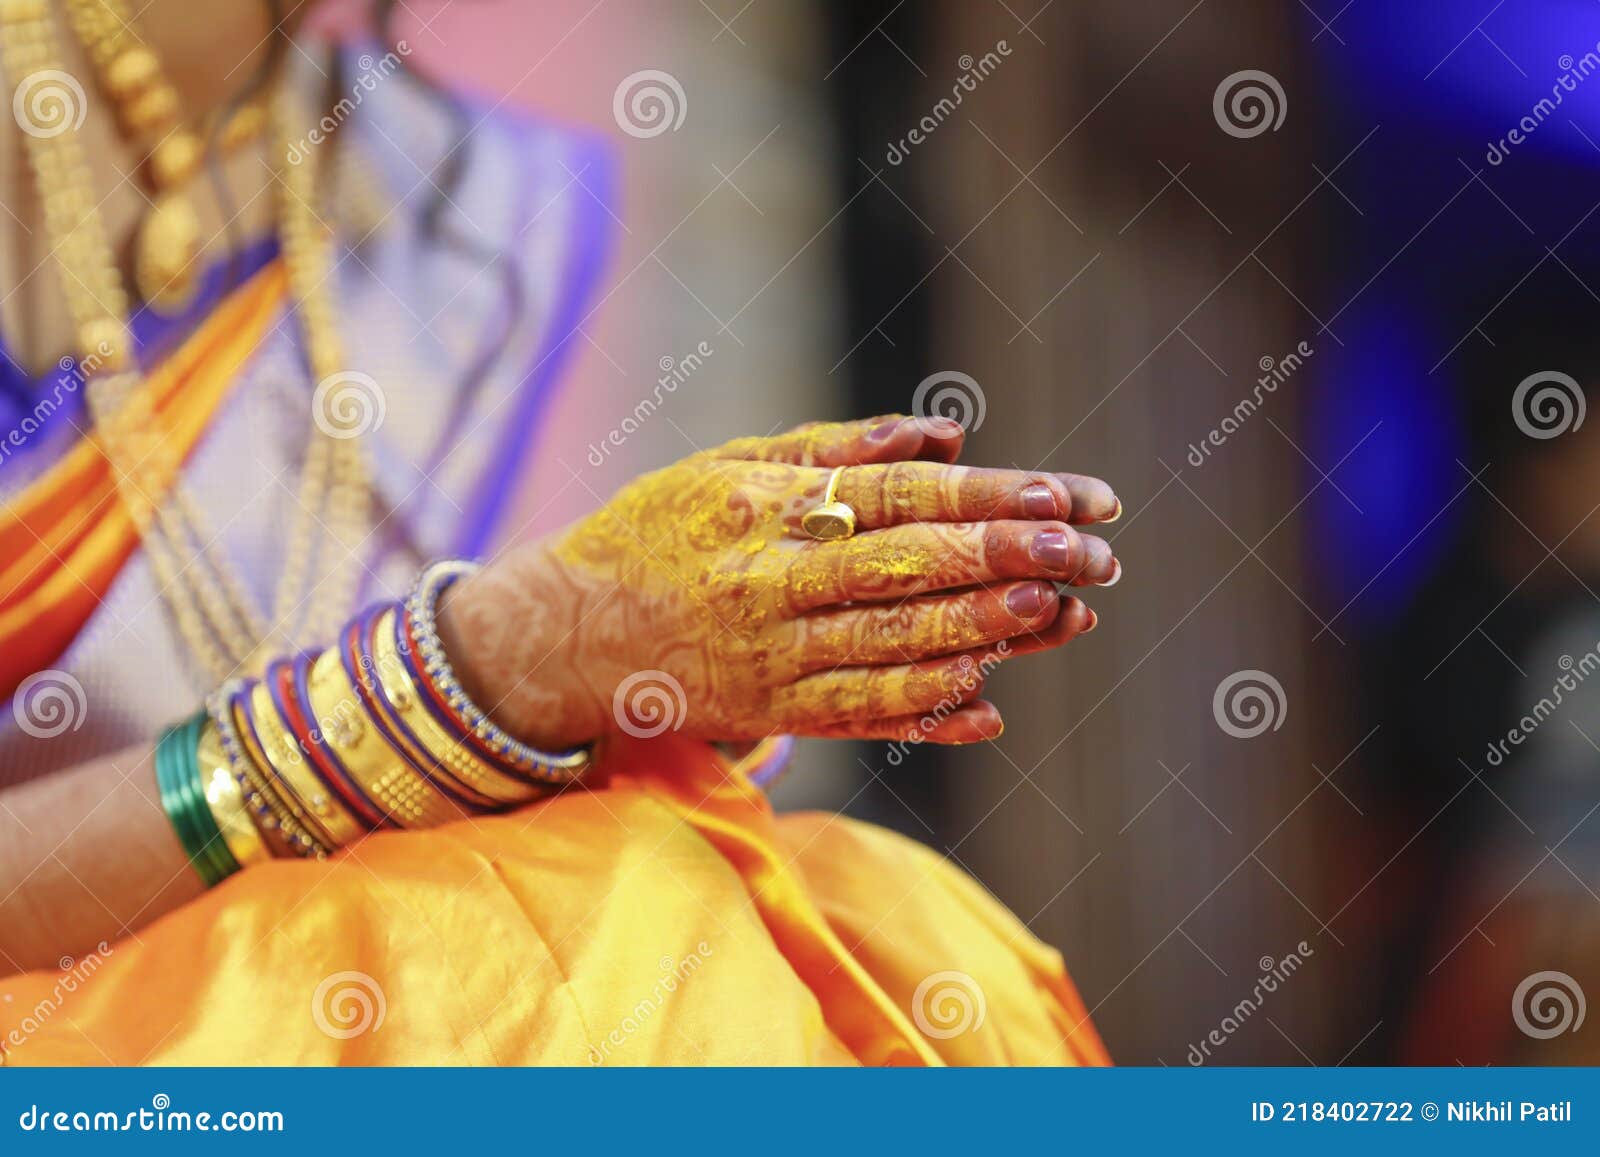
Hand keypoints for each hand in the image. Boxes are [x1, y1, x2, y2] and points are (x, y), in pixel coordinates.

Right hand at [436, 415, 1121, 749]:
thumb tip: (945, 434)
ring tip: (1063, 612)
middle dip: (1009, 558)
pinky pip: (858, 715)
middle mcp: (774, 583)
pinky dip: (925, 711)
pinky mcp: (769, 711)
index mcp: (767, 508)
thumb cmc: (652, 531)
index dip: (987, 497)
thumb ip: (836, 448)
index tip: (1066, 495)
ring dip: (984, 631)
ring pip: (894, 646)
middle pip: (910, 569)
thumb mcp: (729, 464)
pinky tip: (989, 703)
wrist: (561, 632)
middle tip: (1095, 553)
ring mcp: (772, 655)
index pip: (898, 497)